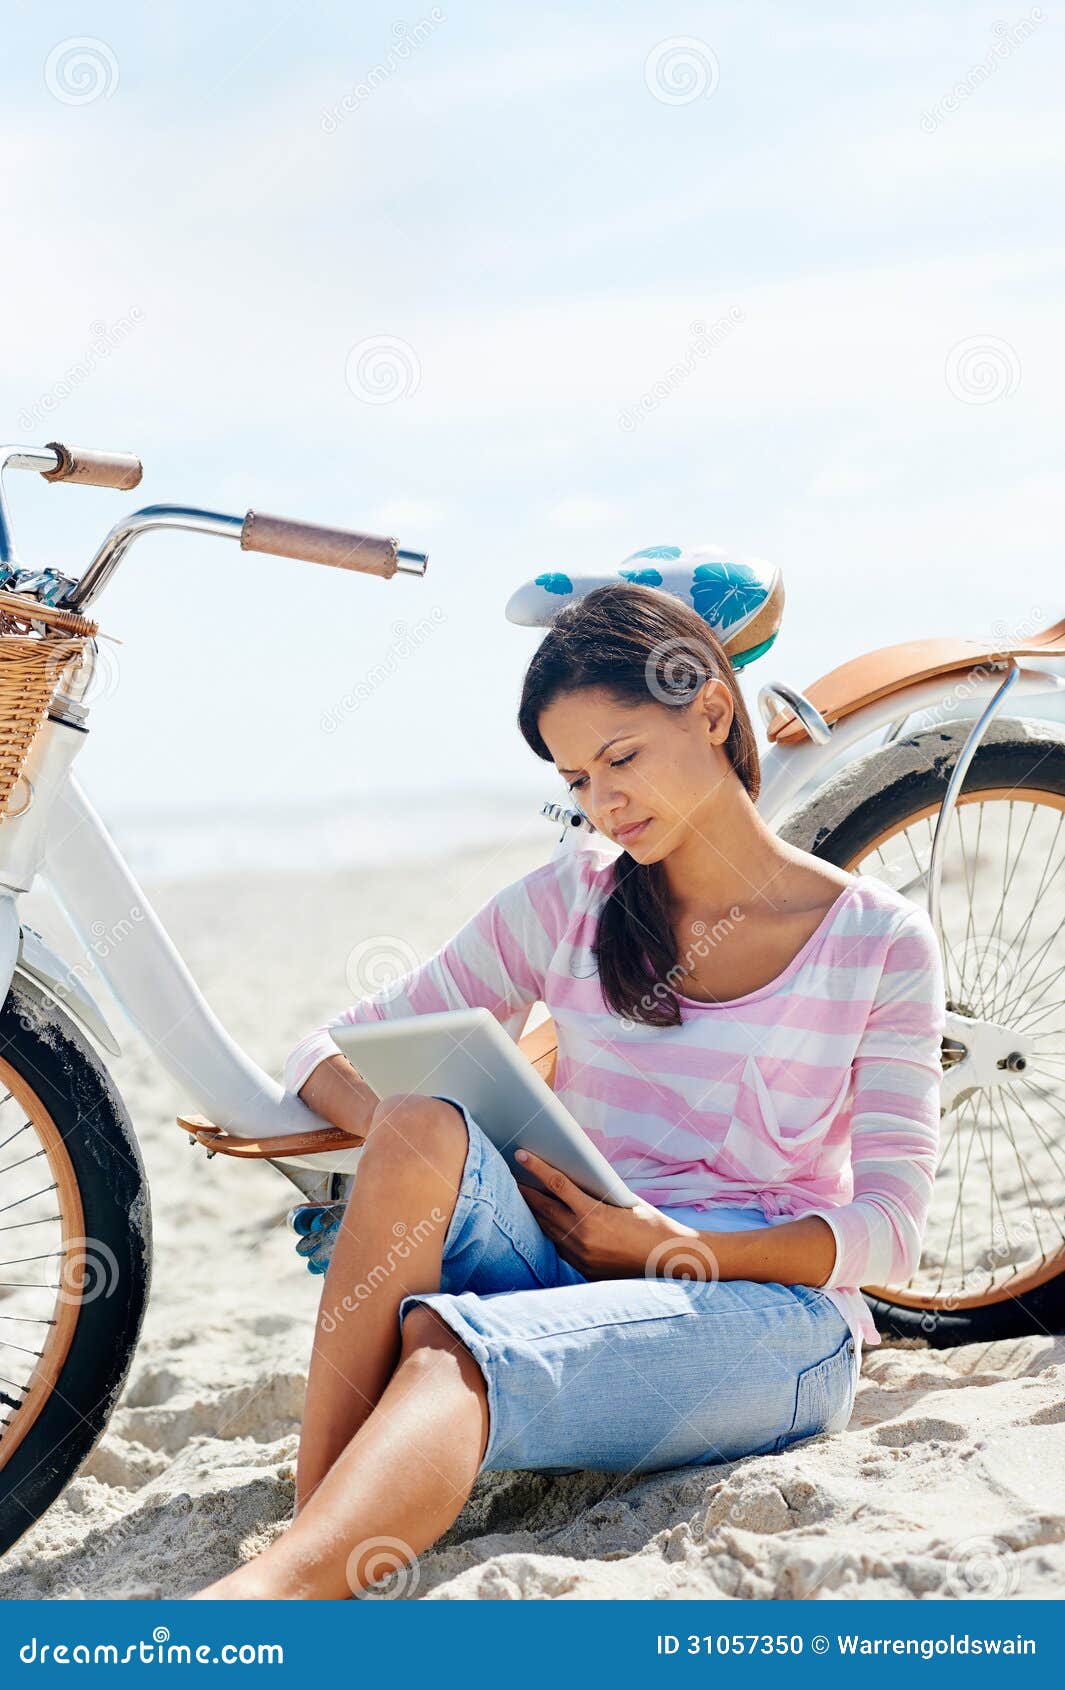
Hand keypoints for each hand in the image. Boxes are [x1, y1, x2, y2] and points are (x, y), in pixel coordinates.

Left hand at [514, 1148, 712, 1281]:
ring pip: (547, 1229)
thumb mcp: (624, 1200)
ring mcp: (581, 1255)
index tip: (520, 1155)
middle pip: (544, 1209)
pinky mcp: (583, 1268)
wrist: (668, 1258)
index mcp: (593, 1215)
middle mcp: (582, 1236)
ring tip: (523, 1197)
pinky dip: (551, 1232)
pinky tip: (545, 1223)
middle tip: (512, 1176)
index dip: (536, 1168)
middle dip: (526, 1191)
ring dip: (534, 1213)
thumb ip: (597, 1193)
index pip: (557, 1185)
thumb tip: (574, 1179)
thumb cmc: (650, 1224)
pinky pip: (559, 1247)